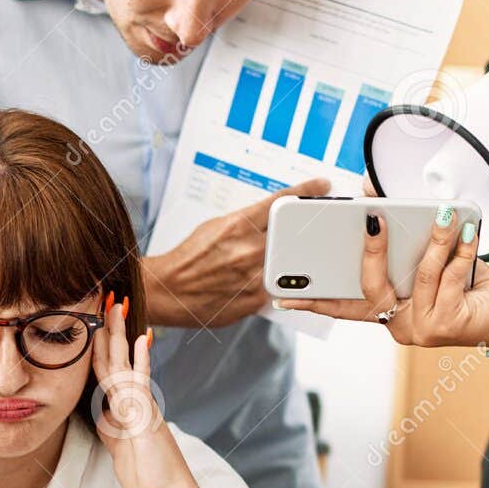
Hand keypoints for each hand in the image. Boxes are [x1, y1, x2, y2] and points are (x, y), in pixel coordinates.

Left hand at [91, 294, 214, 487]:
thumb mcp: (119, 445)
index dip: (97, 341)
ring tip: (115, 305)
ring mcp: (142, 406)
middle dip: (107, 327)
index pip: (107, 366)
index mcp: (125, 404)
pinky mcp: (147, 418)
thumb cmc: (147, 472)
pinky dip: (142, 361)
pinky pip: (142, 385)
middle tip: (103, 295)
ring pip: (125, 364)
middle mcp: (135, 400)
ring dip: (119, 334)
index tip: (90, 315)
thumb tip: (100, 409)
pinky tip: (143, 338)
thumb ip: (111, 423)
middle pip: (116, 356)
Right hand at [143, 177, 331, 328]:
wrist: (167, 290)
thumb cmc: (187, 258)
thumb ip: (244, 224)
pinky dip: (271, 284)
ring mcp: (254, 277)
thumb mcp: (214, 227)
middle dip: (302, 230)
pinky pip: (273, 289)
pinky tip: (259, 282)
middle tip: (310, 228)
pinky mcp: (253, 300)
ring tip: (277, 262)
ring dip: (288, 262)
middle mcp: (250, 250)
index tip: (321, 187)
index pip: (281, 202)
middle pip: (292, 234)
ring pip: (286, 264)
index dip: (306, 192)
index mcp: (239, 225)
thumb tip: (266, 222)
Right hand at [275, 207, 488, 348]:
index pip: (342, 308)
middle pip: (371, 288)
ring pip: (419, 276)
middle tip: (372, 218)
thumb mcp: (427, 262)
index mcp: (386, 314)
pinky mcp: (448, 324)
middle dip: (371, 251)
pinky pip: (451, 277)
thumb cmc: (466, 289)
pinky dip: (461, 250)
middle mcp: (398, 326)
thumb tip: (373, 198)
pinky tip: (467, 231)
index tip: (285, 295)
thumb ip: (401, 241)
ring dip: (434, 240)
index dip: (313, 301)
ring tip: (445, 215)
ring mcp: (421, 328)